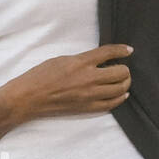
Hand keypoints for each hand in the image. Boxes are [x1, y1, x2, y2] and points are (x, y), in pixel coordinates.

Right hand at [1, 44, 131, 123]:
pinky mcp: (87, 108)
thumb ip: (82, 60)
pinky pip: (111, 104)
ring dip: (125, 83)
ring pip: (120, 89)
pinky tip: (122, 94)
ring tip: (123, 80)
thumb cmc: (41, 76)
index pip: (109, 53)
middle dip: (125, 69)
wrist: (29, 97)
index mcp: (81, 62)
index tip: (129, 50)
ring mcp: (89, 95)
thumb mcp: (62, 59)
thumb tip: (99, 61)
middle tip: (122, 68)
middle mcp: (89, 78)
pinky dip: (120, 98)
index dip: (122, 50)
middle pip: (120, 72)